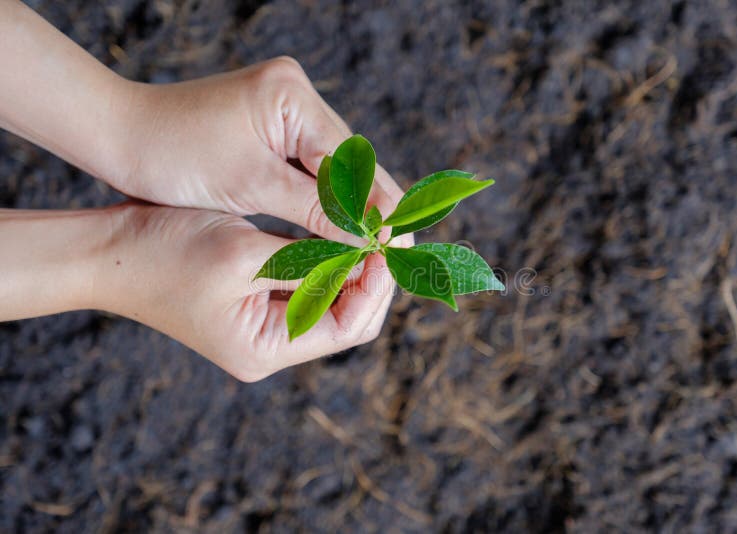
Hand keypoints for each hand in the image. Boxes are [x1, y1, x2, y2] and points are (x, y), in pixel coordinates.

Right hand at [98, 203, 395, 380]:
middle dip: (371, 278)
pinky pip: (304, 289)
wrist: (106, 253)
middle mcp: (268, 348)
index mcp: (265, 349)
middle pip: (346, 319)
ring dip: (350, 268)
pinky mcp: (252, 306)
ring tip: (368, 230)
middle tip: (387, 234)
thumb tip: (368, 257)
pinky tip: (336, 233)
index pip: (349, 326)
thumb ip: (309, 260)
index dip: (376, 285)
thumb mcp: (244, 253)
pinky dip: (324, 263)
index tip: (388, 242)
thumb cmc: (166, 251)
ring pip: (330, 303)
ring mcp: (260, 329)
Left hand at [116, 57, 404, 244]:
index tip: (397, 247)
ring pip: (335, 165)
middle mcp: (295, 91)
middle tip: (394, 252)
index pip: (354, 161)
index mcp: (291, 96)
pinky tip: (342, 225)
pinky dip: (325, 195)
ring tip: (375, 247)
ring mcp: (285, 104)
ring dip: (352, 204)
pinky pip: (312, 163)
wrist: (120, 134)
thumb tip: (370, 238)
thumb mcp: (251, 187)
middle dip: (371, 207)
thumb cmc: (174, 156)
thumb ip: (318, 211)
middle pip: (352, 160)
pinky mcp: (272, 120)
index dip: (379, 207)